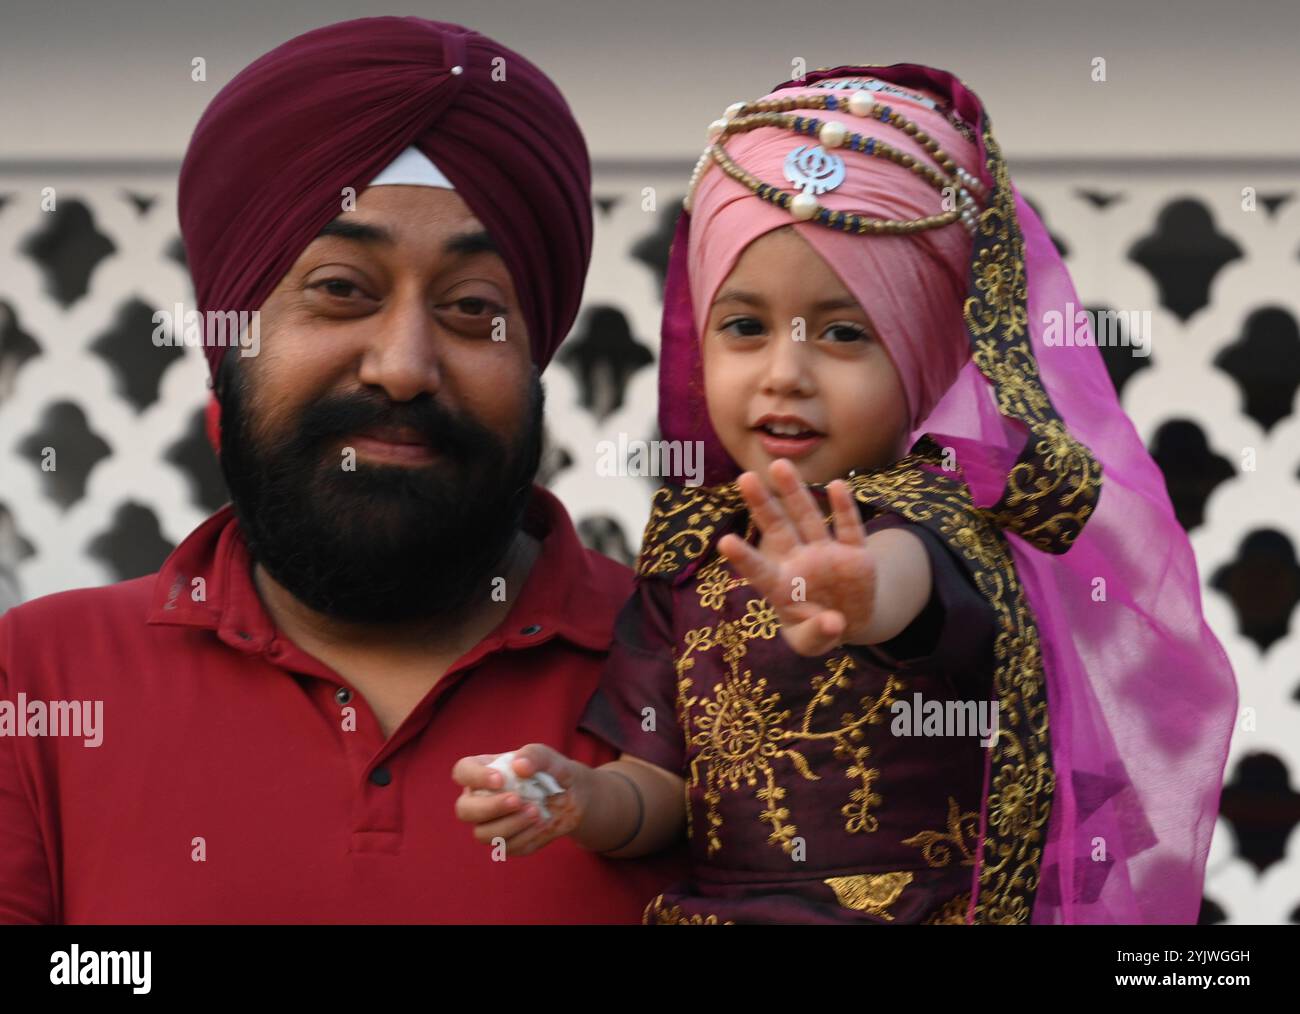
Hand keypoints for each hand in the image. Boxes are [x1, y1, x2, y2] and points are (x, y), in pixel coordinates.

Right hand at [451, 743, 591, 856]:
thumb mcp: (549, 758)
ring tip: (536, 812)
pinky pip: (505, 847)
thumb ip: (535, 755)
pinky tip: (542, 824)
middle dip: (490, 808)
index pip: (463, 771)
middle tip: (517, 800)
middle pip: (464, 810)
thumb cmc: (554, 772)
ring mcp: (491, 823)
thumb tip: (519, 766)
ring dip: (509, 825)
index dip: (475, 777)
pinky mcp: (506, 842)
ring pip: (482, 834)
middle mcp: (480, 798)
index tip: (500, 780)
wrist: (573, 798)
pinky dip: (524, 836)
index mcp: (483, 771)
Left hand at [717, 458, 877, 655]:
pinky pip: (849, 528)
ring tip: (779, 466)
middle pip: (778, 529)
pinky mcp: (854, 554)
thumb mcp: (812, 642)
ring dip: (795, 493)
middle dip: (762, 504)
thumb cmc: (817, 630)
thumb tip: (834, 622)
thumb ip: (817, 634)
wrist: (849, 621)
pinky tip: (837, 486)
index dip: (743, 557)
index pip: (758, 569)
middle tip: (744, 477)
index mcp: (781, 585)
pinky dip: (844, 508)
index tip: (724, 541)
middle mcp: (799, 562)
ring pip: (808, 518)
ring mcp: (826, 553)